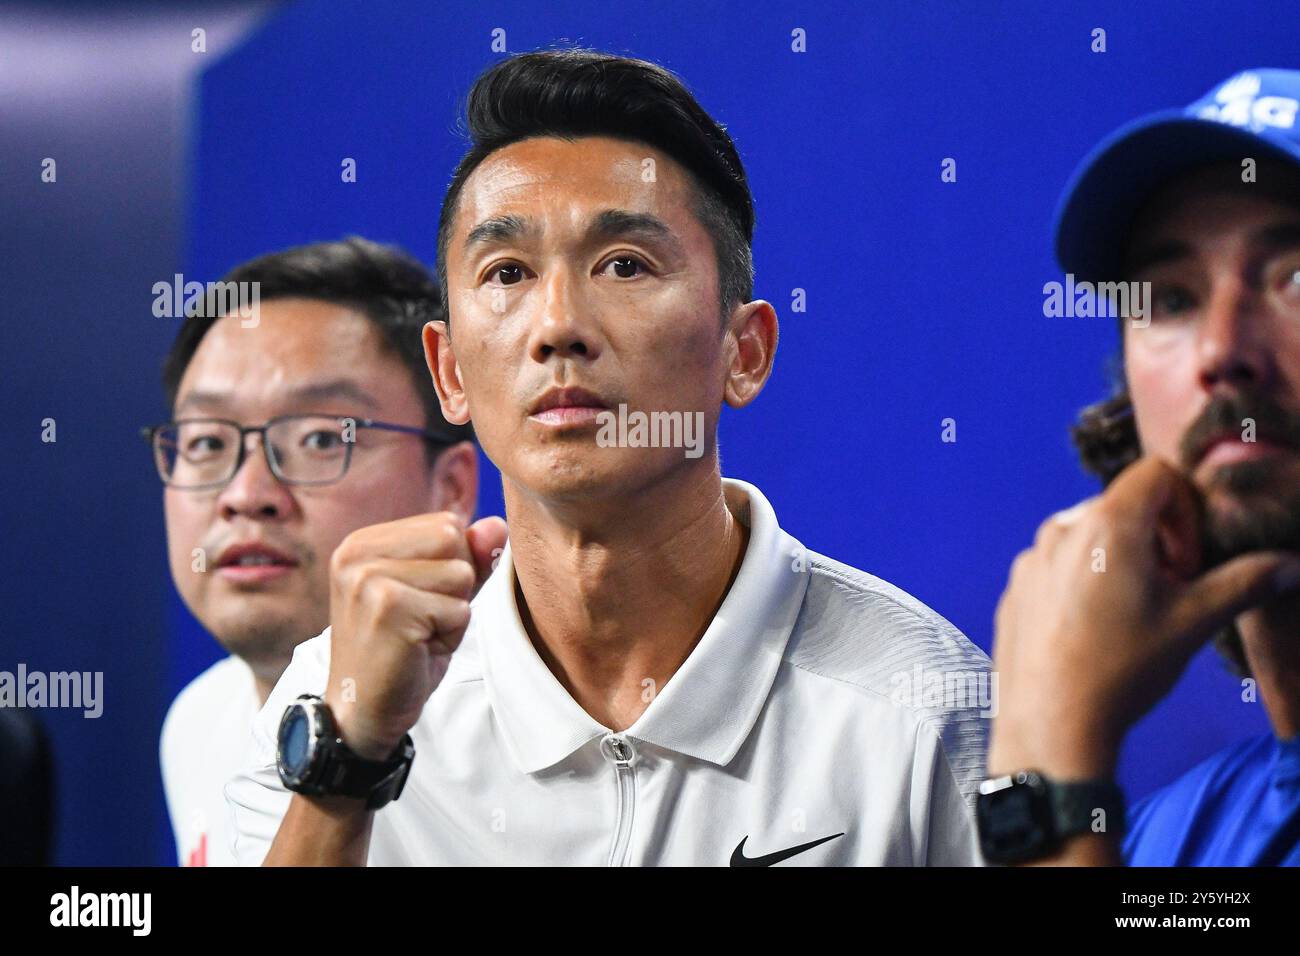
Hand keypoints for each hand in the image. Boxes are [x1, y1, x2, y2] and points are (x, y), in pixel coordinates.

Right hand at [323, 513, 507, 759]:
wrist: (363, 712)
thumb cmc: (400, 651)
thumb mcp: (437, 595)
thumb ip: (468, 558)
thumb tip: (497, 525)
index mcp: (363, 542)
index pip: (447, 524)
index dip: (452, 566)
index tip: (417, 603)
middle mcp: (357, 552)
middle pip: (455, 540)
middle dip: (455, 587)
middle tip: (420, 622)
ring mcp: (369, 578)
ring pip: (461, 575)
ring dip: (453, 614)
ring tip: (418, 636)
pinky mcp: (388, 608)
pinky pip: (459, 609)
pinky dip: (450, 636)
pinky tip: (417, 650)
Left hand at [988, 457, 1299, 779]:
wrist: (1051, 724)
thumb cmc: (1123, 669)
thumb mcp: (1194, 622)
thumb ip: (1244, 582)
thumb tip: (1289, 563)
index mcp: (1107, 525)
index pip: (1155, 474)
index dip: (1185, 509)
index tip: (1189, 560)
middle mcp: (1061, 530)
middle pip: (1121, 506)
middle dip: (1156, 538)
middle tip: (1171, 590)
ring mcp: (1031, 559)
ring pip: (1087, 538)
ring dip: (1119, 560)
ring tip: (1133, 614)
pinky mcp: (1015, 588)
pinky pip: (1056, 567)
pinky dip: (1083, 583)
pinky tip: (1094, 631)